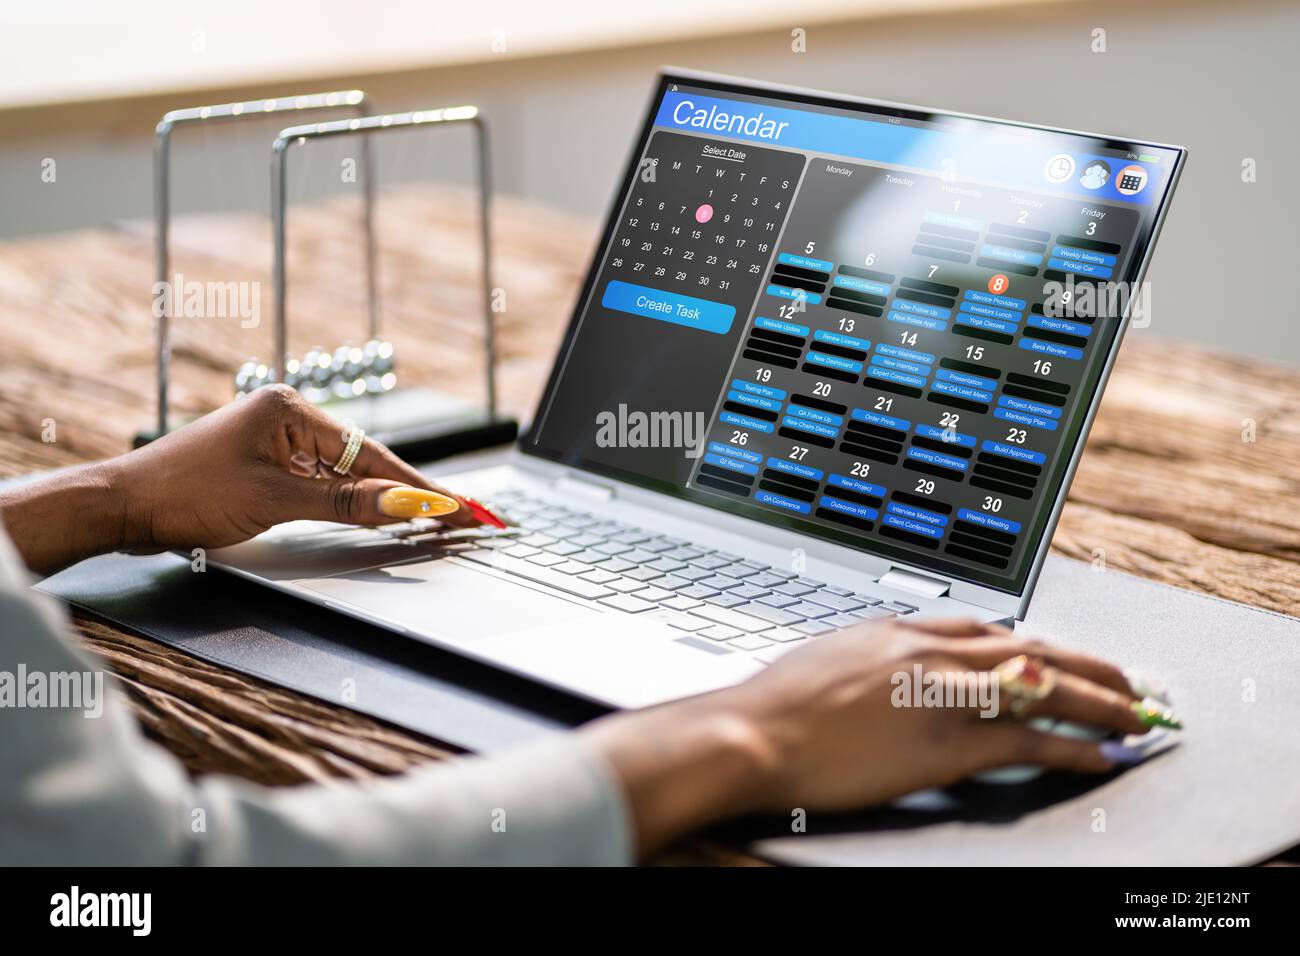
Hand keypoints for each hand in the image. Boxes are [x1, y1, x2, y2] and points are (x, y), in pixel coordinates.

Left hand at [1, 385, 485, 574]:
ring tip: (433, 518)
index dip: (419, 486)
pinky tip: (378, 513)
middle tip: (460, 517)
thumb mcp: (275, 501)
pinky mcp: (267, 465)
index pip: (372, 454)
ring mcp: (278, 442)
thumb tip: (405, 504)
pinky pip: (322, 483)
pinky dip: (351, 501)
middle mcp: (288, 417)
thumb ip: (346, 502)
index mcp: (291, 409)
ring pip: (346, 474)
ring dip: (383, 499)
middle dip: (411, 492)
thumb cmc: (185, 494)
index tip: (459, 507)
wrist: (121, 506)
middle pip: (365, 461)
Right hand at [584, 617, 1164, 856]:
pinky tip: (1099, 754)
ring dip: (1097, 699)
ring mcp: (942, 692)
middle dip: (1083, 661)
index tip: (1053, 653)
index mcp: (898, 630)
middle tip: (1124, 677)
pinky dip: (1072, 746)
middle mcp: (929, 650)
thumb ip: (867, 660)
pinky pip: (1028, 740)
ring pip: (1042, 685)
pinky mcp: (947, 741)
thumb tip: (878, 672)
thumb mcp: (826, 662)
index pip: (985, 627)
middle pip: (1028, 647)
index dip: (1030, 642)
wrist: (755, 731)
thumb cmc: (775, 704)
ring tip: (1134, 713)